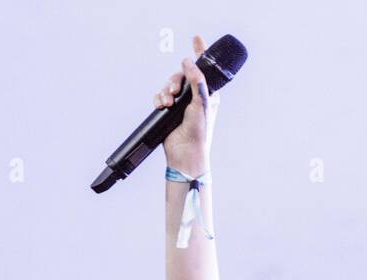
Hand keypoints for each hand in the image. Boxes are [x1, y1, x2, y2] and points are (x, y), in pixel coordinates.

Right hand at [153, 34, 220, 175]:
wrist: (186, 153)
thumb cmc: (199, 131)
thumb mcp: (201, 102)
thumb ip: (196, 80)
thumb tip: (188, 61)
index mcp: (208, 93)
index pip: (204, 69)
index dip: (200, 53)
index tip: (196, 38)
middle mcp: (195, 96)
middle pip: (182, 75)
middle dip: (175, 80)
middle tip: (174, 90)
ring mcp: (181, 104)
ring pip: (169, 85)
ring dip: (166, 90)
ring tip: (167, 102)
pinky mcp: (169, 111)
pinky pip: (160, 95)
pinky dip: (159, 98)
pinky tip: (161, 105)